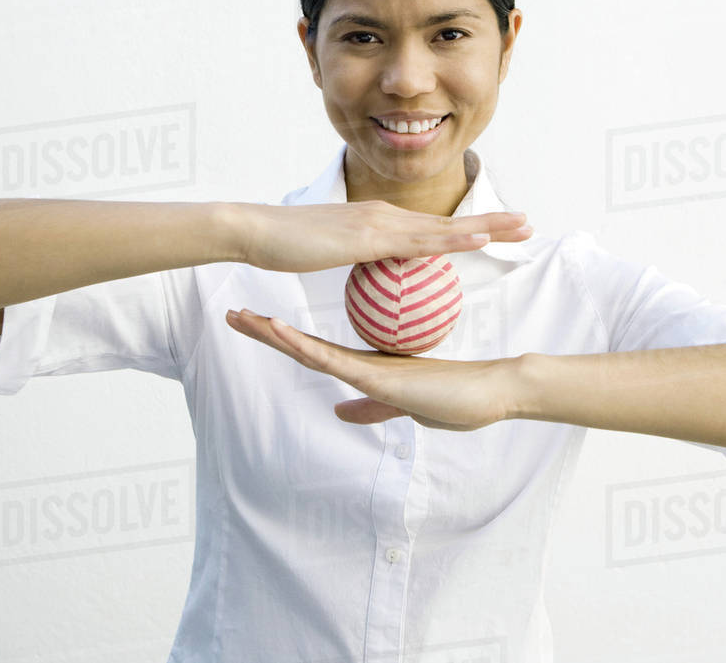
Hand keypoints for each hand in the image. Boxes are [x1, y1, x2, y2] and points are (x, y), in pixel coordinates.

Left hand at [225, 308, 520, 430]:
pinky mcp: (379, 377)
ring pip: (309, 348)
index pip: (313, 350)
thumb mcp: (400, 409)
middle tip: (233, 313)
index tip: (255, 323)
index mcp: (365, 365)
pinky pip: (333, 361)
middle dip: (265, 330)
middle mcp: (361, 360)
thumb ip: (370, 410)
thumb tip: (338, 413)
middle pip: (302, 343)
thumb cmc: (456, 400)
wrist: (492, 390)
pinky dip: (303, 346)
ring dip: (273, 334)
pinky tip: (280, 333)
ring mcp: (368, 366)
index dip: (282, 337)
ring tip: (241, 318)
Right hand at [235, 201, 530, 272]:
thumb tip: (370, 280)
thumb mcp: (328, 256)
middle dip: (492, 222)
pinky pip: (419, 241)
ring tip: (522, 228)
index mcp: (377, 222)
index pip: (431, 227)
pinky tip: (478, 239)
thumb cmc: (284, 246)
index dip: (468, 227)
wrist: (254, 230)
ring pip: (443, 227)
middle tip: (529, 224)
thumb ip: (353, 265)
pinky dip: (453, 237)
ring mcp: (377, 223)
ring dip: (486, 226)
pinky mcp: (367, 236)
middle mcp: (384, 216)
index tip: (500, 230)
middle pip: (448, 221)